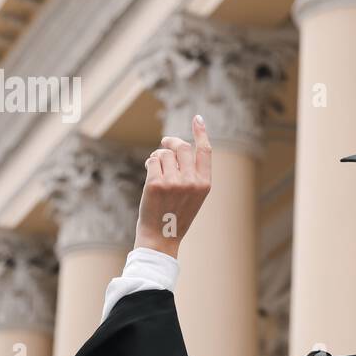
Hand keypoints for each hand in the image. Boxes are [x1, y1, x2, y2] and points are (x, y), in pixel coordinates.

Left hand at [134, 115, 211, 258]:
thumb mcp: (193, 195)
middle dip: (171, 142)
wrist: (161, 236)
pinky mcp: (156, 183)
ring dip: (158, 157)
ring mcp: (174, 182)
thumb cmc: (175, 215)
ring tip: (156, 171)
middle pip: (182, 147)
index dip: (201, 133)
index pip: (205, 151)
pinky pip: (152, 161)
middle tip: (164, 143)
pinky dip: (150, 164)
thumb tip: (175, 146)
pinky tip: (150, 174)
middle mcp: (192, 181)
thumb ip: (190, 173)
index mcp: (205, 184)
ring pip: (165, 154)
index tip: (197, 118)